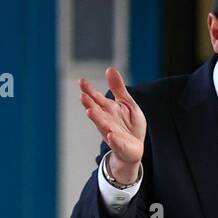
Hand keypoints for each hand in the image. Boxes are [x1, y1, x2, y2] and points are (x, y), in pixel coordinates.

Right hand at [79, 67, 144, 181]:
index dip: (89, 90)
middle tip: (83, 96)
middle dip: (89, 104)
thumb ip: (118, 88)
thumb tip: (110, 69)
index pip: (96, 98)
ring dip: (96, 119)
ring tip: (90, 112)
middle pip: (96, 111)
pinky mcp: (121, 146)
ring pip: (103, 126)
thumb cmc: (129, 125)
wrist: (135, 148)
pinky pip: (116, 143)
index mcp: (107, 109)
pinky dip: (114, 139)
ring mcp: (112, 133)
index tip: (82, 81)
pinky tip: (111, 135)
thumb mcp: (126, 103)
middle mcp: (106, 120)